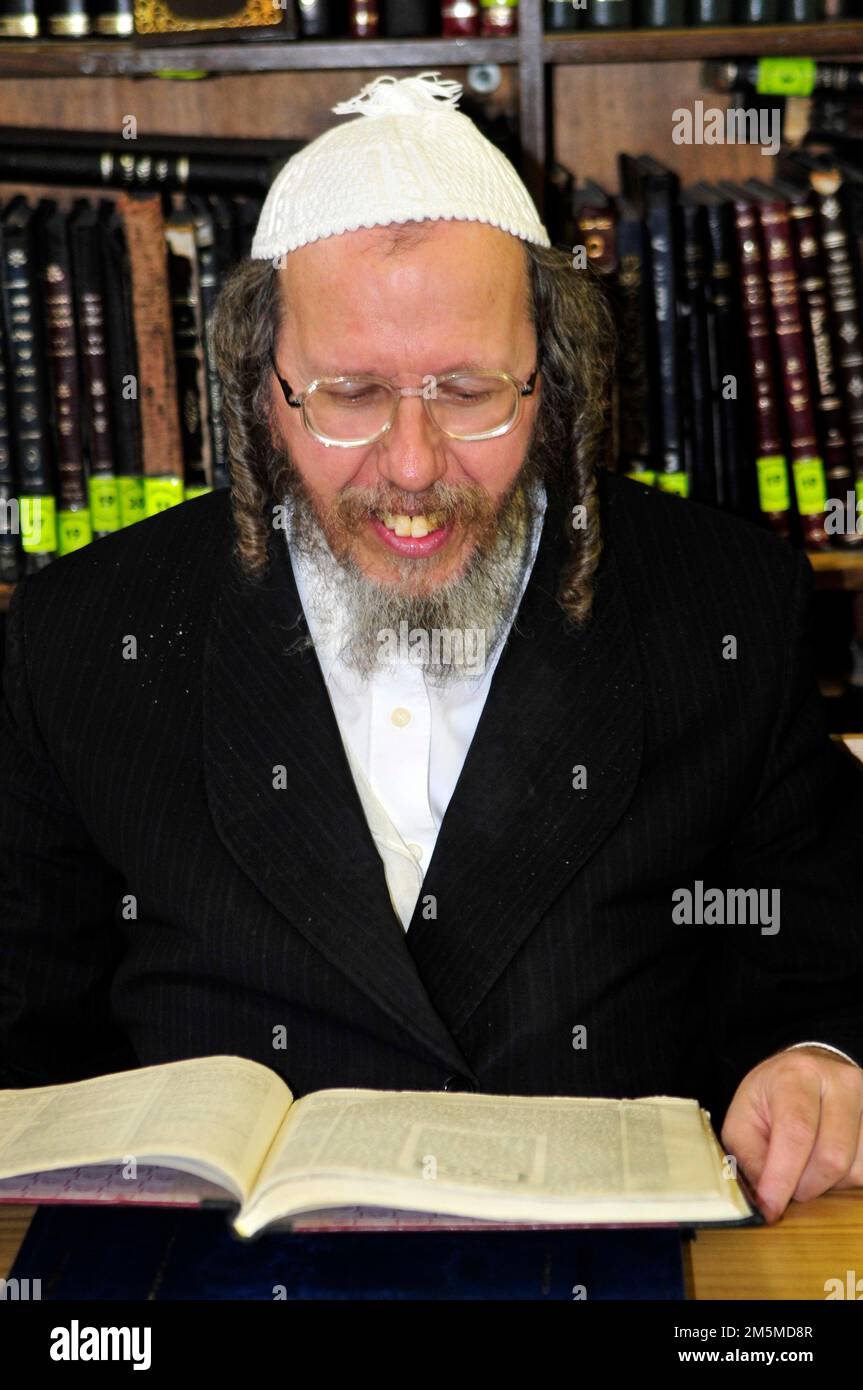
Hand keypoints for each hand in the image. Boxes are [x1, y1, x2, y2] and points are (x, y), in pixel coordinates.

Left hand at [720, 1045, 862, 1221]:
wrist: (807, 1074)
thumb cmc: (772, 1101)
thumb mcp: (744, 1119)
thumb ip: (749, 1157)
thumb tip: (764, 1201)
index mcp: (796, 1076)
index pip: (796, 1132)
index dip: (783, 1176)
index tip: (771, 1207)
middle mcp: (839, 1083)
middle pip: (832, 1157)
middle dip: (806, 1186)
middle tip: (789, 1184)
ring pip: (856, 1170)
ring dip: (829, 1183)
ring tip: (810, 1164)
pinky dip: (848, 1179)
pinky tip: (831, 1163)